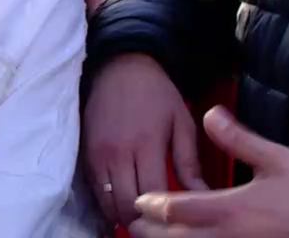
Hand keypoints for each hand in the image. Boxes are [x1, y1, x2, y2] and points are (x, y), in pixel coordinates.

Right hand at [82, 53, 209, 226]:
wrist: (121, 66)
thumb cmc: (157, 93)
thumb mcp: (181, 122)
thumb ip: (189, 162)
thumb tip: (204, 193)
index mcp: (146, 143)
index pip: (154, 195)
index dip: (164, 215)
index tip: (175, 221)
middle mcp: (118, 153)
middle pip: (126, 205)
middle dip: (142, 222)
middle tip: (157, 227)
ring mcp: (98, 155)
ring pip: (106, 203)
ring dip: (122, 216)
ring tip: (140, 220)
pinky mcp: (85, 154)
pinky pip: (94, 192)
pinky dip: (107, 204)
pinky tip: (121, 207)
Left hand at [129, 106, 288, 237]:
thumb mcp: (273, 158)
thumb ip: (237, 138)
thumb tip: (210, 113)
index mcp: (228, 209)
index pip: (175, 210)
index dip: (151, 207)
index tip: (140, 201)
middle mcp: (223, 236)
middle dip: (148, 231)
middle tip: (134, 222)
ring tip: (150, 235)